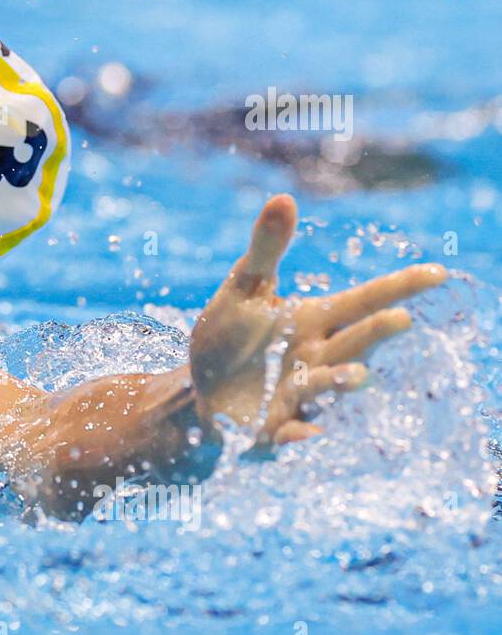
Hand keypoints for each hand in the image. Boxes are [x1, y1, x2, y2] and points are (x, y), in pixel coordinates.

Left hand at [189, 194, 446, 445]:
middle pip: (354, 344)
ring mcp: (300, 396)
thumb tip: (283, 196)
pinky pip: (291, 436)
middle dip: (375, 334)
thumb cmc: (229, 337)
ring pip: (328, 388)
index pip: (363, 300)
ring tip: (355, 376)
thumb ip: (266, 249)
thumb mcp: (243, 289)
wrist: (198, 389)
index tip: (436, 272)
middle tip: (399, 319)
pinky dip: (300, 438)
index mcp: (314, 321)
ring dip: (343, 383)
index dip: (399, 287)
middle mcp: (317, 358)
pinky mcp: (275, 428)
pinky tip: (306, 437)